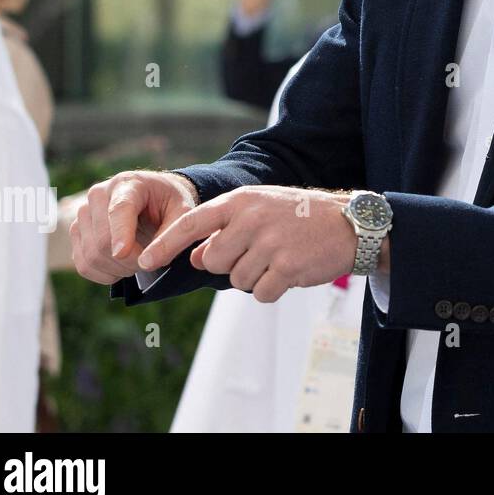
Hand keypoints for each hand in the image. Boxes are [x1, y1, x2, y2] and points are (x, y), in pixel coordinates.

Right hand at [70, 170, 197, 283]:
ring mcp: (83, 214)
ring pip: (92, 255)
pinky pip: (83, 265)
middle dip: (129, 260)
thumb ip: (171, 234)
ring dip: (118, 269)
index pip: (119, 210)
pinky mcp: (77, 232)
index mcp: (128, 184)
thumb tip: (147, 262)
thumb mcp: (182, 211)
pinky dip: (104, 274)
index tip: (123, 253)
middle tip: (149, 261)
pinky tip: (121, 268)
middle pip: (103, 239)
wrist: (154, 198)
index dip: (120, 233)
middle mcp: (98, 195)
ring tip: (138, 261)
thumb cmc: (169, 203)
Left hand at [137, 186, 365, 302]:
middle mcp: (253, 219)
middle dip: (230, 265)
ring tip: (279, 258)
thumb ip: (226, 231)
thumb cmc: (300, 217)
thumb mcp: (261, 211)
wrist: (349, 223)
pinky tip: (290, 272)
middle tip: (259, 253)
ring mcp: (271, 243)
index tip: (145, 262)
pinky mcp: (288, 267)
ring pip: (237, 280)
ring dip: (255, 277)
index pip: (192, 222)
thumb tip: (197, 257)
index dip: (166, 244)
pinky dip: (271, 289)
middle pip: (214, 261)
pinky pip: (260, 293)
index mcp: (242, 201)